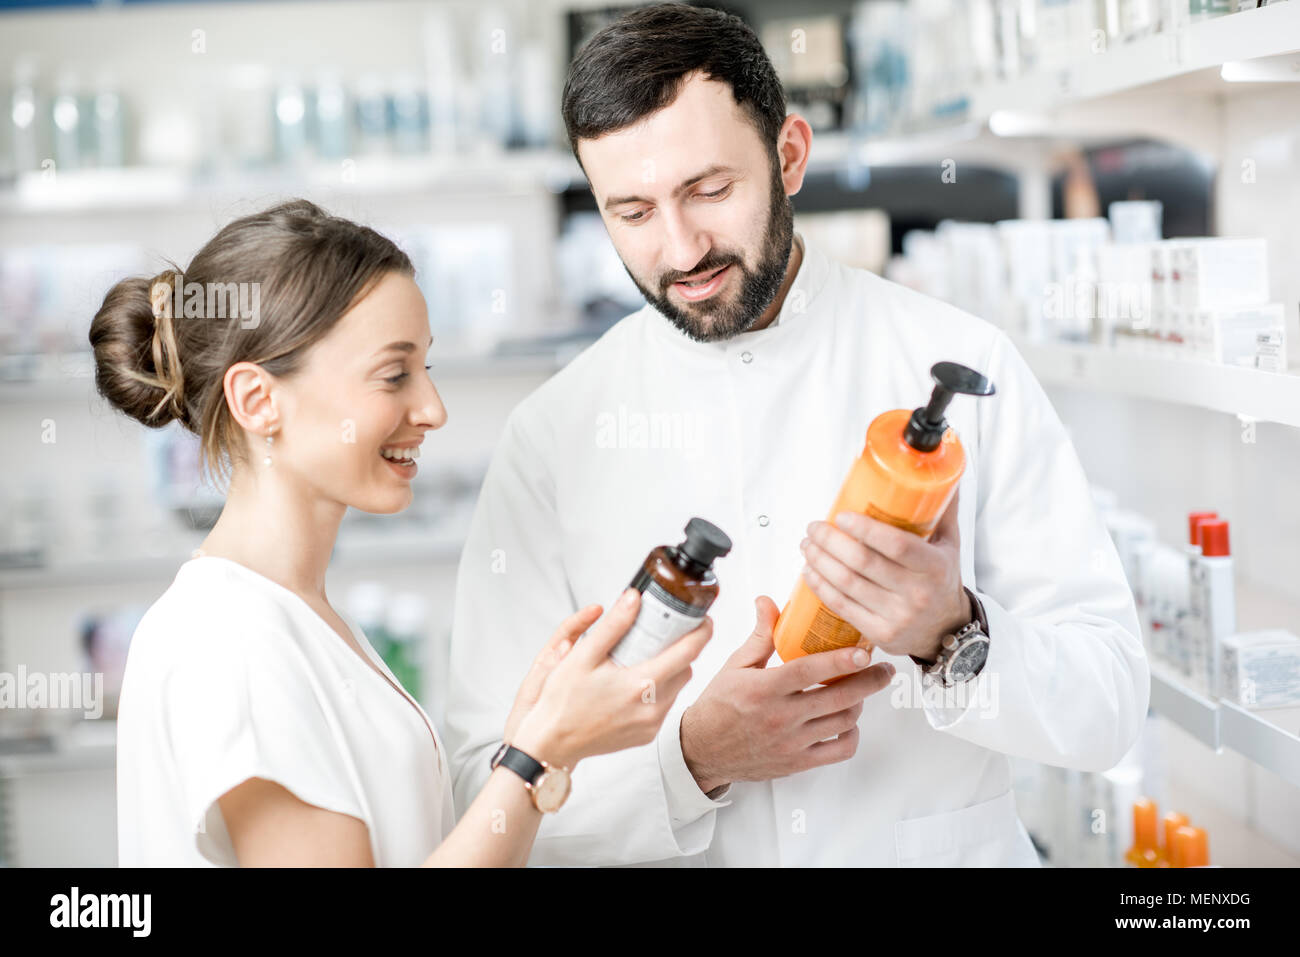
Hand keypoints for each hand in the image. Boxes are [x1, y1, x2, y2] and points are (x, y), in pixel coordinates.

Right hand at [510, 588, 712, 769]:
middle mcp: (652, 708)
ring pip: (676, 689)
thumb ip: (613, 626)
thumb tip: (634, 599)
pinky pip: (663, 707)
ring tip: (645, 659)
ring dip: (669, 671)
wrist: (552, 744)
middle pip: (686, 670)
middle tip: (664, 635)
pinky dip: (657, 691)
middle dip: (681, 650)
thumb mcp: (583, 656)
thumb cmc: (563, 701)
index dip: (701, 631)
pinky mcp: (645, 737)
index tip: (702, 619)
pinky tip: (634, 685)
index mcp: (641, 684)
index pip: (688, 652)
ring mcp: (650, 725)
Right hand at [681, 596, 895, 794]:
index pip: (810, 671)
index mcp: (764, 689)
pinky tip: (848, 721)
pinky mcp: (797, 762)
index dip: (842, 660)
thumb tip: (768, 602)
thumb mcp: (735, 666)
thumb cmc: (719, 706)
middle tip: (882, 670)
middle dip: (870, 681)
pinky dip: (852, 734)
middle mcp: (781, 717)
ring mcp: (792, 742)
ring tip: (861, 690)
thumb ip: (760, 635)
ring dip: (860, 703)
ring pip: (843, 722)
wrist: (703, 750)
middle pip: (839, 698)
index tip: (864, 651)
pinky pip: (839, 751)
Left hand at [799, 486, 970, 662]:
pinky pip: (841, 606)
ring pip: (846, 584)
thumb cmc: (941, 580)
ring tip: (807, 544)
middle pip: (862, 563)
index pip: (896, 545)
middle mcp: (916, 594)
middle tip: (814, 527)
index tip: (841, 516)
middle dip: (830, 542)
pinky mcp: (879, 634)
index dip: (865, 529)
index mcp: (934, 567)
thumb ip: (941, 507)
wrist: (946, 630)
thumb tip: (930, 467)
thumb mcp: (950, 544)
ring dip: (819, 561)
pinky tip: (809, 571)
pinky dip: (820, 586)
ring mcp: (897, 617)